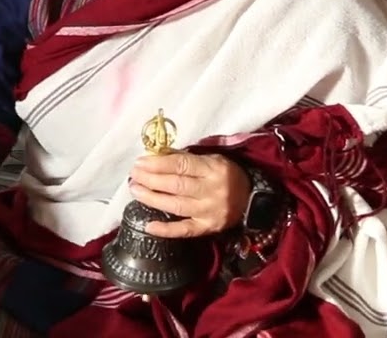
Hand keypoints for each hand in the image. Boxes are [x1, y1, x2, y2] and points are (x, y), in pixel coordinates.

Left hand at [129, 152, 250, 237]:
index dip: (158, 164)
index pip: (181, 165)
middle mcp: (212, 190)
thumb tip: (154, 156)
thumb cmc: (226, 174)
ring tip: (136, 191)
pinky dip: (165, 229)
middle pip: (176, 185)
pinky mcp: (208, 228)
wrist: (252, 199)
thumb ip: (184, 159)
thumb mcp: (210, 159)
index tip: (140, 162)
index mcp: (213, 169)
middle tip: (134, 176)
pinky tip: (148, 225)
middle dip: (151, 179)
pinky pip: (184, 230)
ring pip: (176, 206)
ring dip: (152, 199)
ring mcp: (210, 211)